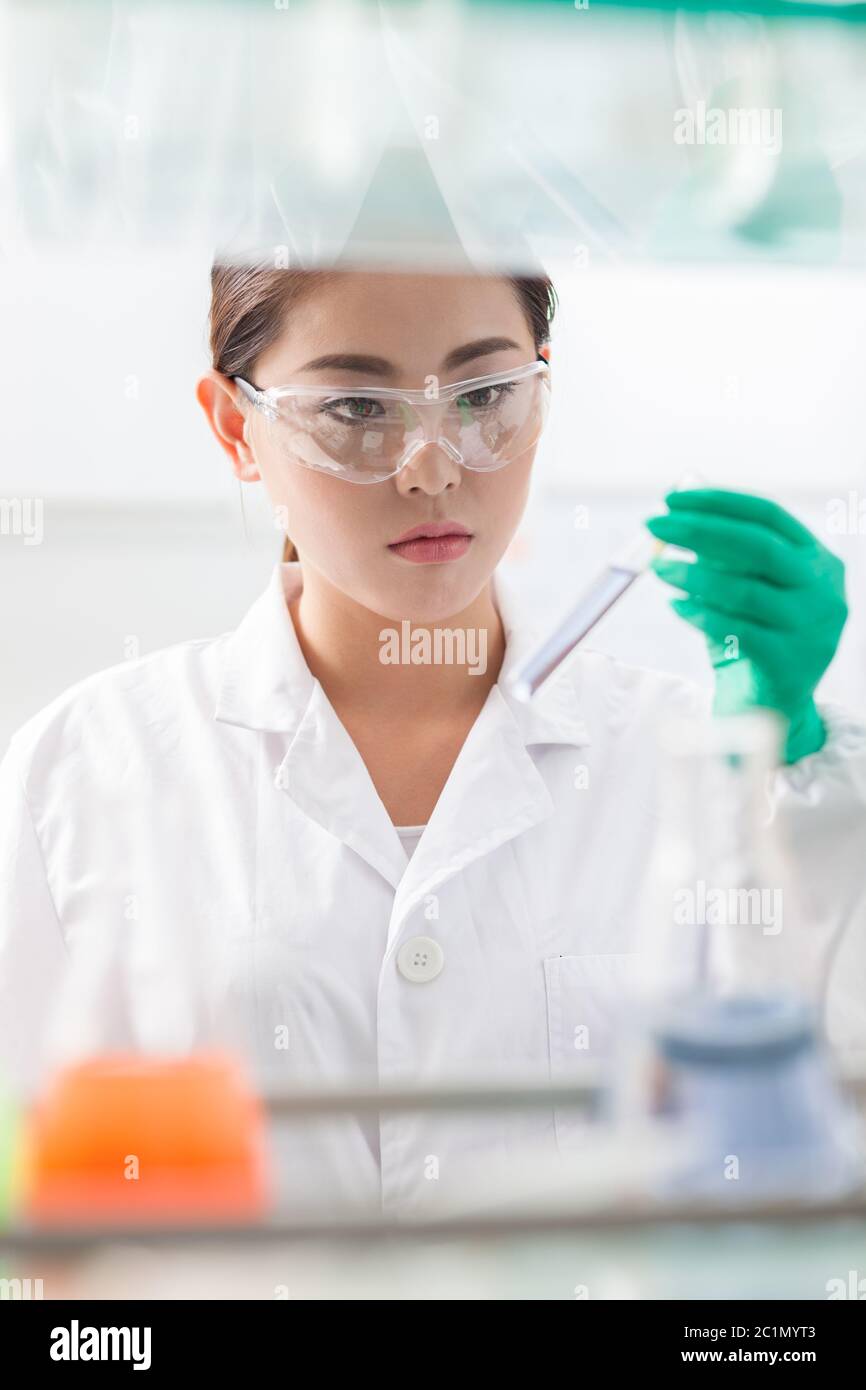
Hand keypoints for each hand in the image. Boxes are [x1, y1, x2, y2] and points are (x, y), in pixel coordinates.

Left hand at [645, 488, 847, 763]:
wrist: (768, 708)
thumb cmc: (750, 637)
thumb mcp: (743, 588)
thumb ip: (722, 552)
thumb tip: (679, 508)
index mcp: (817, 560)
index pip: (769, 515)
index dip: (718, 502)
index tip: (672, 499)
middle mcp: (824, 590)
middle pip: (759, 546)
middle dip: (700, 530)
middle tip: (655, 526)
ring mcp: (813, 628)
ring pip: (745, 591)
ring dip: (693, 574)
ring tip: (659, 568)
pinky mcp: (791, 663)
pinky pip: (737, 631)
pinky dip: (700, 614)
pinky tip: (677, 606)